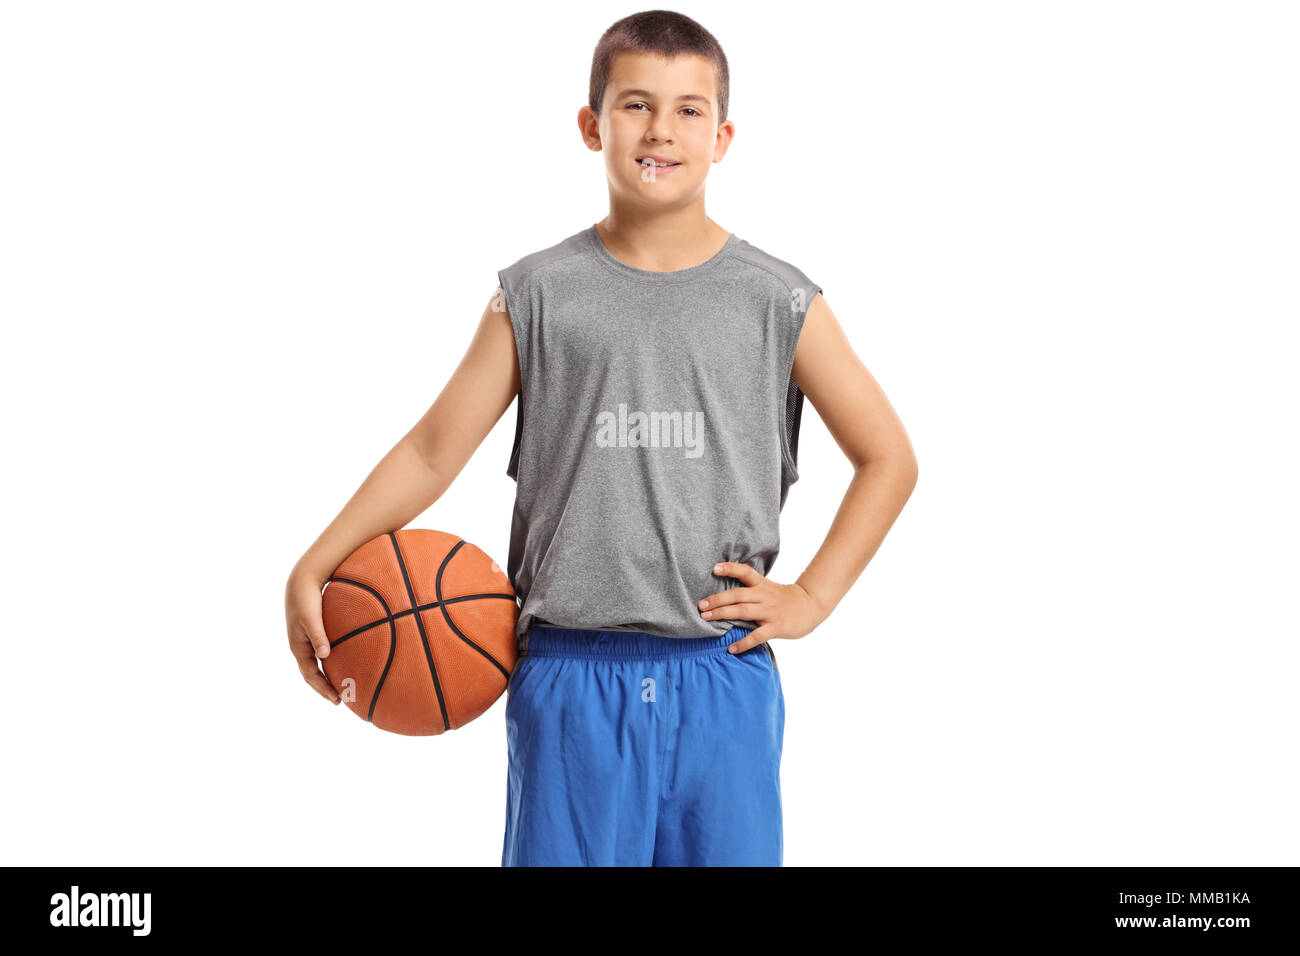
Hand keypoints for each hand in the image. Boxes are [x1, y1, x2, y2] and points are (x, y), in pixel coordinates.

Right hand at [285, 566, 340, 703]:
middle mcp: (301, 647)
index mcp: (298, 647)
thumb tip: (324, 656)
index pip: (310, 675)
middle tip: (340, 700)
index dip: (322, 689)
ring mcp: (306, 641)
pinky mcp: (312, 634)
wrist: (301, 581)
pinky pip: (320, 654)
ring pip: (315, 665)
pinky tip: (341, 663)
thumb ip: (318, 635)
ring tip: (341, 686)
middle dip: (324, 688)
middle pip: (312, 674)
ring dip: (326, 677)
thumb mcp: (311, 617)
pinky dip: (328, 663)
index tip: (336, 699)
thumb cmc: (306, 598)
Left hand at [699, 561, 825, 652]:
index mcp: (762, 585)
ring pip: (743, 611)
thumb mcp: (769, 588)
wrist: (811, 606)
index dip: (730, 568)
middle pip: (737, 595)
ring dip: (722, 614)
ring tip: (706, 618)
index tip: (714, 569)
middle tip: (700, 605)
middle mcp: (764, 595)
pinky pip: (756, 636)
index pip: (745, 572)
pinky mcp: (776, 627)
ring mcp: (770, 611)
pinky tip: (731, 648)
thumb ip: (751, 591)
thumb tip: (726, 597)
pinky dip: (743, 643)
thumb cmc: (786, 599)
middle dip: (717, 600)